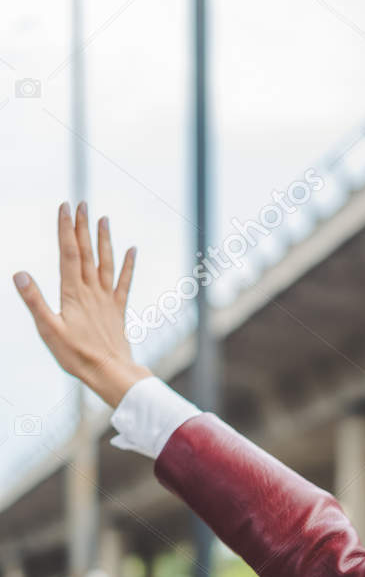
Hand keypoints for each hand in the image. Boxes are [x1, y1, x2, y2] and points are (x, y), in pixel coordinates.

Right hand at [12, 201, 151, 408]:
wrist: (111, 373)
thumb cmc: (77, 356)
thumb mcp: (48, 330)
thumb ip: (35, 301)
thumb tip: (19, 274)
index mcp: (73, 293)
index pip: (68, 253)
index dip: (65, 229)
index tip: (64, 207)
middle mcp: (92, 291)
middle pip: (86, 253)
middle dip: (82, 227)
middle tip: (81, 203)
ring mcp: (107, 300)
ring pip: (105, 263)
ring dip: (104, 240)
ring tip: (103, 218)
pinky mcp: (118, 310)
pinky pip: (124, 283)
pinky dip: (128, 265)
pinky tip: (132, 250)